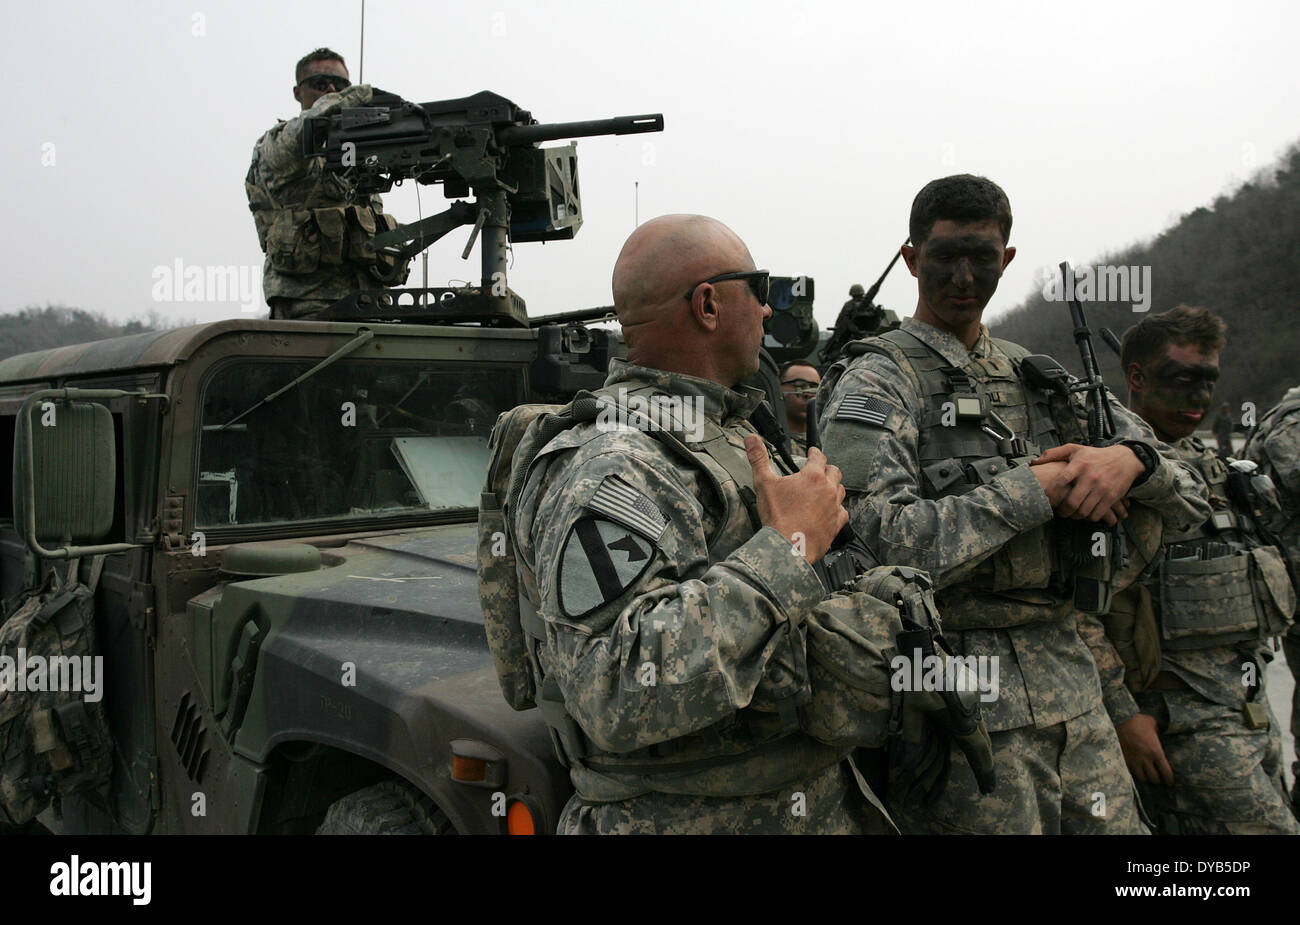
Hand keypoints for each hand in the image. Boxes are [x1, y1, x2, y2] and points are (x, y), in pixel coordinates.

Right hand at [746, 437, 847, 564]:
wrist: (788, 546)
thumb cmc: (777, 516)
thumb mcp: (763, 483)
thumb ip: (759, 458)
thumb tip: (752, 439)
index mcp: (812, 476)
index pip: (819, 457)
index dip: (815, 453)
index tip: (812, 452)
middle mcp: (828, 489)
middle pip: (834, 472)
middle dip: (827, 469)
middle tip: (819, 470)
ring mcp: (834, 506)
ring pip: (841, 490)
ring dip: (834, 487)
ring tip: (825, 489)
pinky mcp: (836, 524)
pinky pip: (843, 512)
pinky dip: (837, 509)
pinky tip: (831, 511)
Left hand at [1033, 443, 1145, 523]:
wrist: (1125, 459)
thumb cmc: (1096, 455)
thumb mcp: (1075, 449)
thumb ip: (1054, 453)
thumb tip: (1035, 461)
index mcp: (1079, 465)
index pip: (1060, 481)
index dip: (1051, 493)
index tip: (1047, 499)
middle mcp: (1090, 477)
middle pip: (1072, 502)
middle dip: (1063, 511)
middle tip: (1060, 511)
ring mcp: (1102, 488)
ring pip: (1083, 511)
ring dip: (1075, 516)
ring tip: (1072, 513)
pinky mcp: (1112, 497)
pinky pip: (1096, 514)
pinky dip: (1088, 517)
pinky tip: (1085, 512)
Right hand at [1115, 712, 1173, 785]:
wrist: (1121, 719)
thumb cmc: (1139, 721)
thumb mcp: (1154, 726)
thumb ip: (1159, 734)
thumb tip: (1162, 735)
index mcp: (1156, 752)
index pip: (1166, 772)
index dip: (1169, 780)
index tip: (1169, 782)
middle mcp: (1146, 759)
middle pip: (1154, 778)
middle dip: (1157, 779)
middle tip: (1157, 778)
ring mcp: (1134, 760)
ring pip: (1142, 778)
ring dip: (1145, 777)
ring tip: (1146, 775)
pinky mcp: (1124, 759)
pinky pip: (1130, 771)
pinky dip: (1134, 772)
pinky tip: (1135, 770)